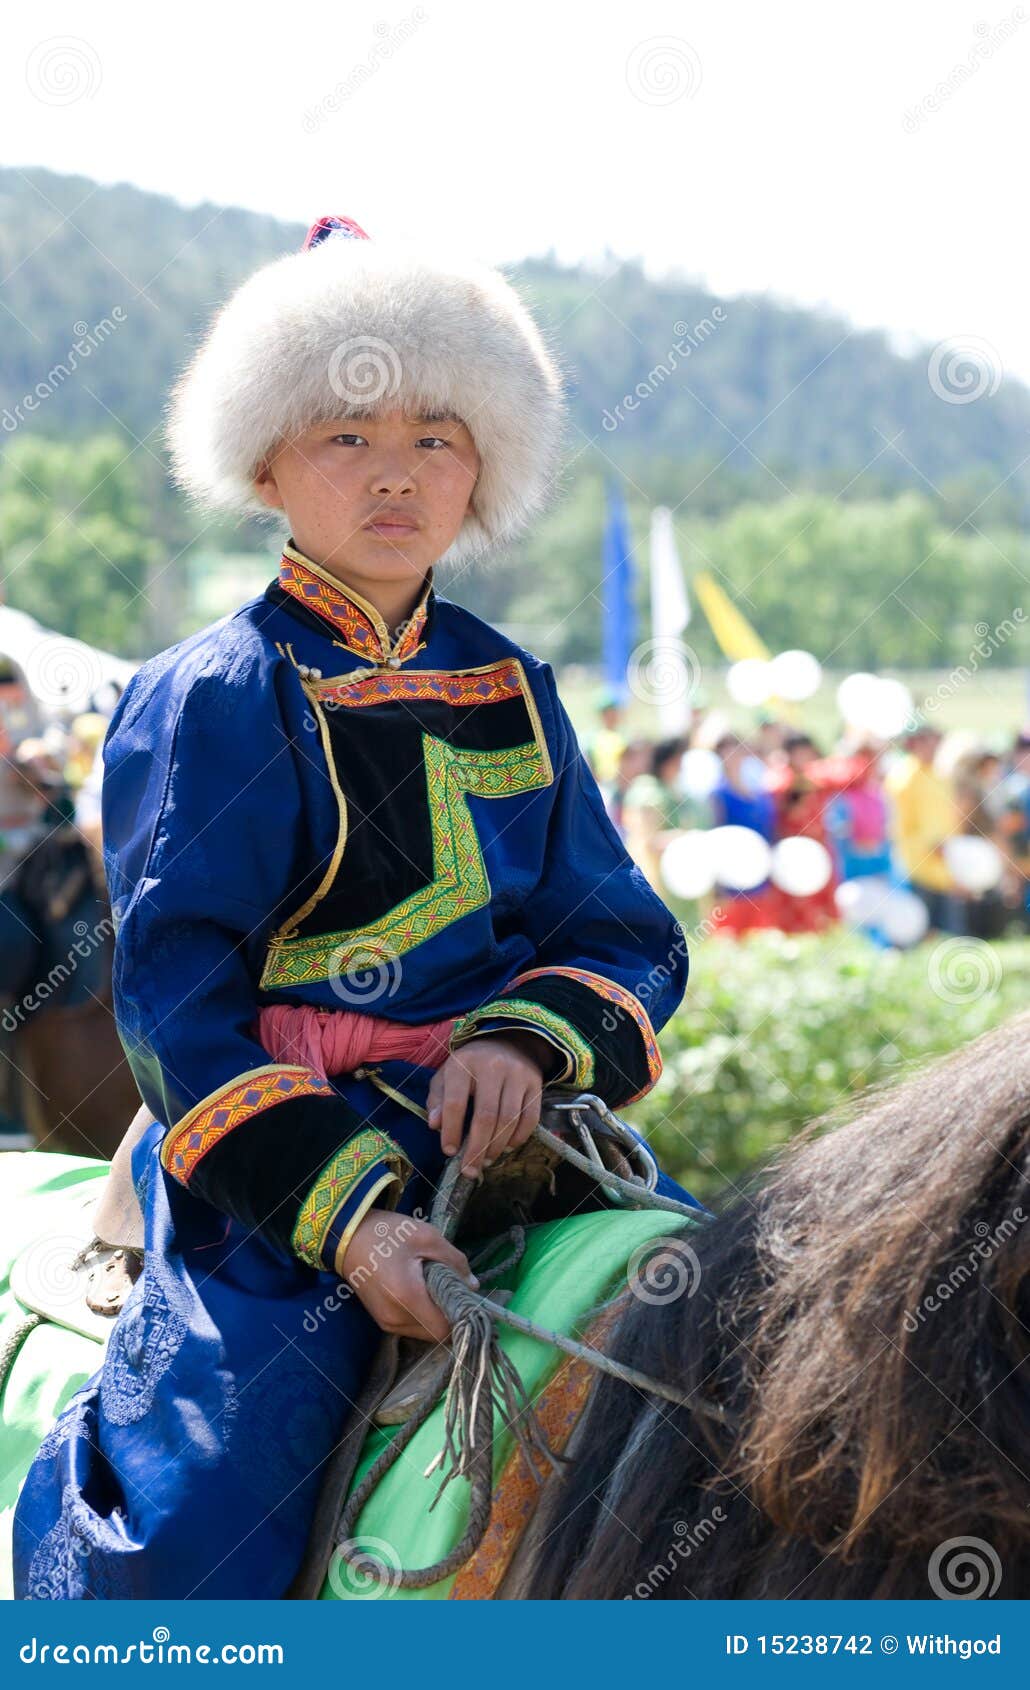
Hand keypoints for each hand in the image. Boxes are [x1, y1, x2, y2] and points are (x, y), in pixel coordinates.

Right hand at [339, 1209, 477, 1342]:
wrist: (347, 1237)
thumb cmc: (388, 1233)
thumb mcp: (427, 1237)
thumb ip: (454, 1262)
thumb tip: (472, 1286)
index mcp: (408, 1298)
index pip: (444, 1328)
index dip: (461, 1317)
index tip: (469, 1299)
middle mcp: (396, 1319)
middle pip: (435, 1334)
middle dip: (450, 1316)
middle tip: (455, 1291)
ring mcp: (386, 1322)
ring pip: (424, 1333)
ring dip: (436, 1317)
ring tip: (437, 1290)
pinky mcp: (381, 1320)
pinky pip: (411, 1327)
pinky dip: (422, 1316)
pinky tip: (423, 1293)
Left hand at [426, 1031, 554, 1177]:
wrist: (508, 1041)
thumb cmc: (470, 1065)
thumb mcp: (447, 1076)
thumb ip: (437, 1100)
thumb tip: (435, 1125)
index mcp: (463, 1064)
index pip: (456, 1103)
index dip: (452, 1131)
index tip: (449, 1151)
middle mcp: (492, 1067)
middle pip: (485, 1116)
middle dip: (476, 1149)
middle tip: (469, 1170)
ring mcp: (517, 1075)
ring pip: (509, 1120)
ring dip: (496, 1147)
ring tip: (486, 1161)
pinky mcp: (536, 1084)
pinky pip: (530, 1118)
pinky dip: (518, 1138)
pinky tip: (506, 1147)